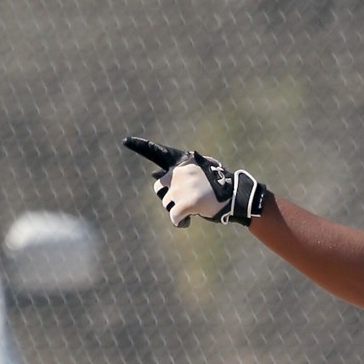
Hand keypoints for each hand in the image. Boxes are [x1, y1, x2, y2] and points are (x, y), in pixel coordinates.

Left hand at [121, 136, 267, 226]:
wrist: (237, 196)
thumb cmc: (220, 186)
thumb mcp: (201, 171)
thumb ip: (180, 172)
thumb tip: (153, 176)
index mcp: (184, 161)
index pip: (158, 152)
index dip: (141, 146)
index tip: (126, 141)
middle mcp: (181, 171)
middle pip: (160, 189)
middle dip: (170, 198)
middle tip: (189, 200)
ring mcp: (183, 186)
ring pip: (167, 204)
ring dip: (179, 209)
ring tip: (197, 207)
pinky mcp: (187, 202)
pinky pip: (174, 217)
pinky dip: (181, 222)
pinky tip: (192, 218)